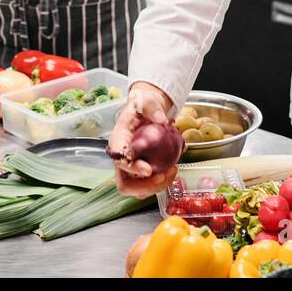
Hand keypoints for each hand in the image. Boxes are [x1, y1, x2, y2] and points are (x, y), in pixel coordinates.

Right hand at [109, 81, 178, 197]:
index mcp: (118, 141)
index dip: (131, 167)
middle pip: (125, 184)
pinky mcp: (142, 172)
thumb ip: (152, 107)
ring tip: (172, 171)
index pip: (119, 159)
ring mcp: (131, 168)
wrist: (148, 111)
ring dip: (156, 187)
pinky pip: (149, 186)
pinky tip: (173, 170)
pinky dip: (162, 183)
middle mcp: (122, 158)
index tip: (148, 170)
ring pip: (137, 190)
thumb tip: (162, 120)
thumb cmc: (143, 106)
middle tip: (163, 175)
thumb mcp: (146, 100)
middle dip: (144, 186)